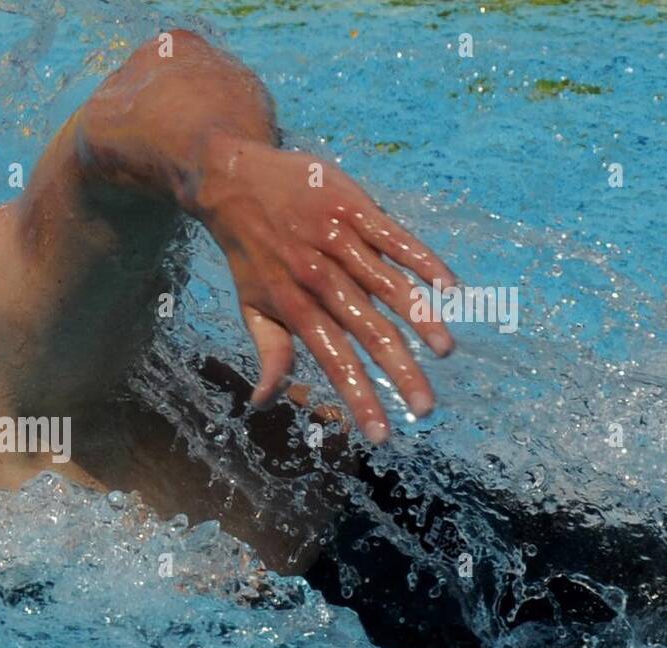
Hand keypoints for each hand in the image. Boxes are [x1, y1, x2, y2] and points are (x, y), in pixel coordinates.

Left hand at [190, 136, 456, 443]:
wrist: (232, 179)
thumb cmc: (248, 252)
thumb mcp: (250, 305)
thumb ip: (269, 352)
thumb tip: (264, 402)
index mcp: (295, 307)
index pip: (334, 361)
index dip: (359, 398)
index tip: (382, 433)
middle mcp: (318, 278)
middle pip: (367, 332)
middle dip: (399, 373)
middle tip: (426, 408)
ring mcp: (338, 240)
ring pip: (386, 286)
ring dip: (419, 319)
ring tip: (444, 351)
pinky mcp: (354, 207)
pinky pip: (394, 237)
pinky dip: (422, 261)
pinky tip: (450, 287)